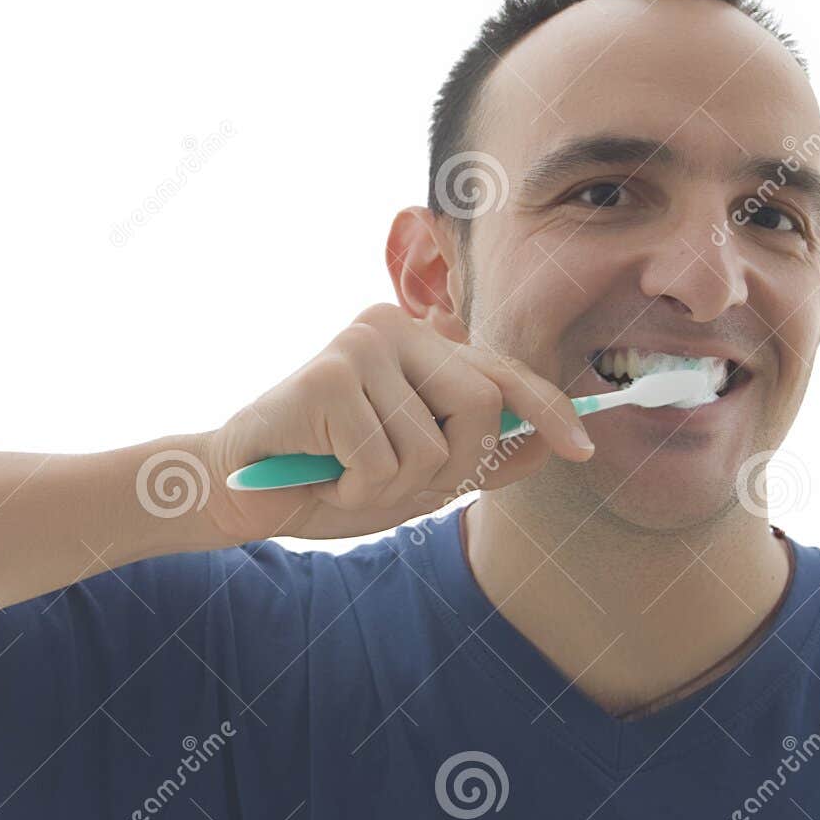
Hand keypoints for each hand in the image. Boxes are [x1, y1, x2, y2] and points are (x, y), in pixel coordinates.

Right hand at [200, 303, 594, 543]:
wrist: (235, 490)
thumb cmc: (325, 479)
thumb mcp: (415, 477)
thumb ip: (478, 458)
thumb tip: (551, 446)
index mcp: (419, 345)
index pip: (503, 373)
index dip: (549, 411)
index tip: (584, 450)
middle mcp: (394, 329)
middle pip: (483, 403)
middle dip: (452, 464)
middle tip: (393, 483)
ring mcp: (361, 344)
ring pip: (432, 444)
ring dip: (392, 486)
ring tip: (344, 474)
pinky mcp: (329, 373)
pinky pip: (382, 457)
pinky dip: (355, 487)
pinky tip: (320, 473)